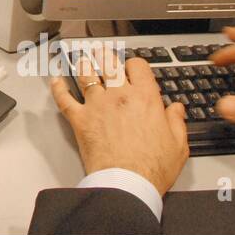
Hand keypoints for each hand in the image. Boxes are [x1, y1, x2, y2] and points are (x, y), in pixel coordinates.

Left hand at [50, 51, 188, 194]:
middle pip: (109, 63)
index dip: (135, 64)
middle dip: (105, 55)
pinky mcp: (80, 119)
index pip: (137, 66)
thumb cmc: (152, 167)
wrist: (127, 183)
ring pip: (86, 74)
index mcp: (145, 98)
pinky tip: (56, 81)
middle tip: (103, 52)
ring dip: (84, 65)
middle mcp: (119, 96)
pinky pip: (64, 98)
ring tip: (83, 61)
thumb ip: (176, 122)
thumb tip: (176, 109)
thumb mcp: (178, 144)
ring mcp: (97, 105)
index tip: (133, 68)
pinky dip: (58, 88)